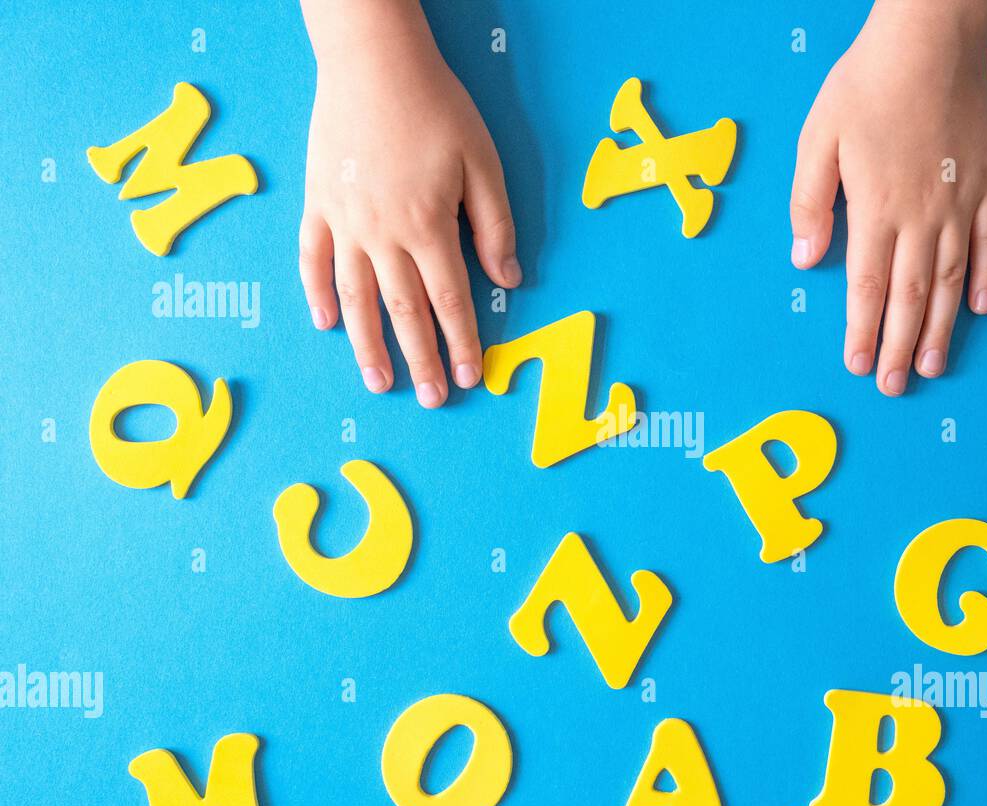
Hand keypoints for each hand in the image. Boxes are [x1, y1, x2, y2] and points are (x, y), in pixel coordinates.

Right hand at [299, 0, 519, 407]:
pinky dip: (317, 293)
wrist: (372, 61)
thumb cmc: (435, 107)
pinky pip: (312, 259)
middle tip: (431, 398)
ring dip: (368, 345)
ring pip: (356, 298)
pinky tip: (327, 324)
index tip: (471, 377)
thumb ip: (495, 225)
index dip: (463, 343)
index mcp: (429, 226)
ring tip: (379, 382)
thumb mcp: (482, 163)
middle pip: (404, 311)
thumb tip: (509, 278)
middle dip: (421, 359)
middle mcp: (383, 234)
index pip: (451, 301)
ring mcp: (344, 222)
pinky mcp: (317, 204)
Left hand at [791, 0, 986, 395]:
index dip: (863, 331)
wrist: (931, 39)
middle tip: (895, 386)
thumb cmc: (867, 86)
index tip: (858, 365)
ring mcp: (960, 203)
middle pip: (911, 297)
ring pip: (951, 281)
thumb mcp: (818, 140)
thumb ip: (809, 203)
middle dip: (901, 347)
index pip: (867, 288)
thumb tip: (805, 259)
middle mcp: (920, 216)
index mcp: (874, 210)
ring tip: (935, 366)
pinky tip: (981, 309)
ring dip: (943, 329)